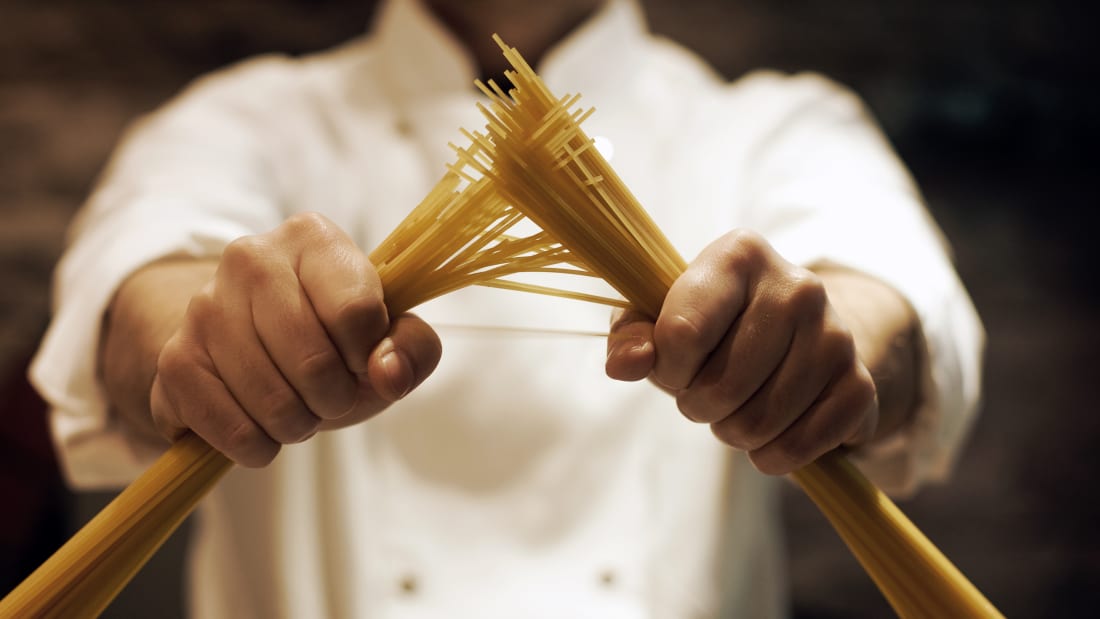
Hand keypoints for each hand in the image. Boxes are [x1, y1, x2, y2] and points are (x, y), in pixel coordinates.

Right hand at [149, 213, 441, 466]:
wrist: (254, 349)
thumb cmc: (333, 341)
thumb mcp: (388, 339)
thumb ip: (413, 349)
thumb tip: (387, 374)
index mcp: (313, 239)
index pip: (358, 313)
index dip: (368, 356)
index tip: (360, 360)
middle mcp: (251, 258)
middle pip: (314, 362)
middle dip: (335, 399)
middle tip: (330, 395)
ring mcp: (204, 306)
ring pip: (272, 401)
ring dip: (297, 424)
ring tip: (296, 406)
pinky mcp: (174, 359)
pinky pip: (230, 428)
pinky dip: (257, 445)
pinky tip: (261, 427)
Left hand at [605, 229, 877, 474]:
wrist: (795, 334)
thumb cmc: (712, 323)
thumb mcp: (660, 316)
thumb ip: (632, 336)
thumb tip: (624, 365)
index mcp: (739, 254)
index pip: (681, 334)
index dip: (666, 369)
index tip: (672, 365)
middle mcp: (797, 286)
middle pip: (719, 387)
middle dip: (698, 405)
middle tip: (706, 392)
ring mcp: (836, 334)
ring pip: (758, 422)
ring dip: (732, 432)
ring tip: (736, 407)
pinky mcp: (860, 383)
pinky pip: (801, 445)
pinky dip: (774, 456)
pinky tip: (770, 434)